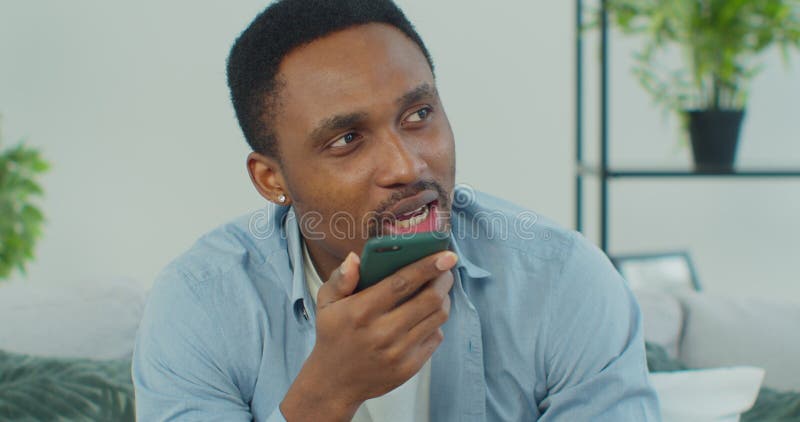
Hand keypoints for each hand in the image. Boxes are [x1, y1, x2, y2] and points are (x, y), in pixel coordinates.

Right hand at [280, 250, 456, 420]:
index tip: (446, 256)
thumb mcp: (327, 303)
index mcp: (361, 311)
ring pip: (438, 317)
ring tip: (438, 289)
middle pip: (429, 299)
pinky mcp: (409, 367)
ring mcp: (398, 352)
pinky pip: (435, 337)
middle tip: (445, 270)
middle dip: (443, 280)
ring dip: (444, 299)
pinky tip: (427, 315)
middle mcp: (382, 332)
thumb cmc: (333, 335)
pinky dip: (436, 322)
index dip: (427, 267)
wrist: (334, 382)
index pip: (402, 282)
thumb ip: (340, 278)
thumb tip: (355, 258)